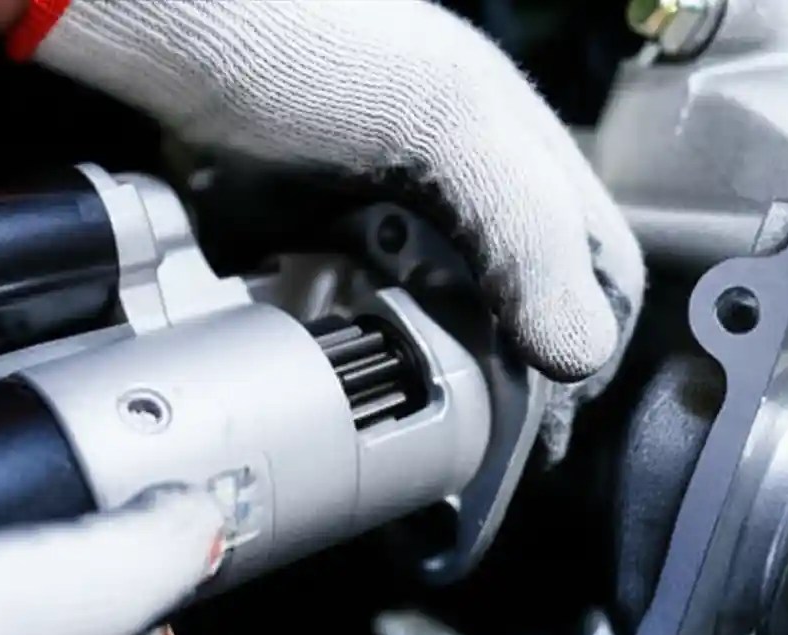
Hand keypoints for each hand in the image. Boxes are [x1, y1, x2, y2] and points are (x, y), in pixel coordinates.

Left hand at [0, 0, 645, 457]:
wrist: (194, 41)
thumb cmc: (324, 53)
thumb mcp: (453, 129)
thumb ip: (525, 233)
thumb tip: (576, 355)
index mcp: (519, 159)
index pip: (593, 267)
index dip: (584, 343)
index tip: (554, 424)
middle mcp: (457, 191)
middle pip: (512, 302)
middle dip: (506, 372)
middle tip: (484, 441)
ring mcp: (379, 214)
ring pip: (432, 314)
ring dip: (431, 364)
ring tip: (417, 416)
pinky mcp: (311, 233)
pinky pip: (350, 305)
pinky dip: (354, 340)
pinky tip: (343, 360)